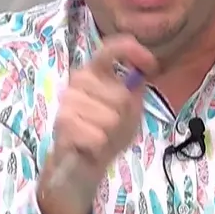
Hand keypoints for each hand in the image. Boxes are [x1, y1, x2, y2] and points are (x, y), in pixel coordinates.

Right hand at [39, 35, 156, 213]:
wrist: (81, 165)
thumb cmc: (106, 135)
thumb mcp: (129, 112)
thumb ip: (135, 92)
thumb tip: (143, 73)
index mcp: (95, 72)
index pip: (111, 49)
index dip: (133, 51)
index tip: (151, 65)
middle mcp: (79, 80)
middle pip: (121, 95)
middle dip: (123, 117)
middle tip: (111, 127)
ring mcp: (68, 100)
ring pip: (110, 118)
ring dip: (110, 134)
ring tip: (99, 137)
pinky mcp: (63, 122)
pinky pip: (98, 135)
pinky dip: (99, 145)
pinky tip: (90, 146)